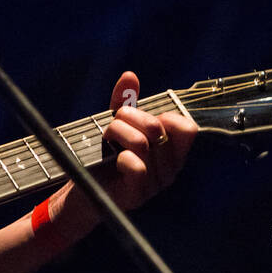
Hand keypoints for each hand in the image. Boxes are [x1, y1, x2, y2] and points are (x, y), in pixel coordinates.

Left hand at [93, 70, 197, 210]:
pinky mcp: (137, 196)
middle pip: (157, 129)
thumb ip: (125, 101)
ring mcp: (155, 184)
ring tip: (106, 138)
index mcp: (172, 152)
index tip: (140, 117)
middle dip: (128, 117)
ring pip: (142, 144)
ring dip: (117, 133)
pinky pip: (137, 167)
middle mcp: (169, 168)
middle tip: (112, 124)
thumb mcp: (116, 126)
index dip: (164, 116)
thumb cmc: (104, 157)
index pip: (188, 128)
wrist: (83, 192)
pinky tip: (114, 159)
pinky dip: (121, 156)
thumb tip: (130, 76)